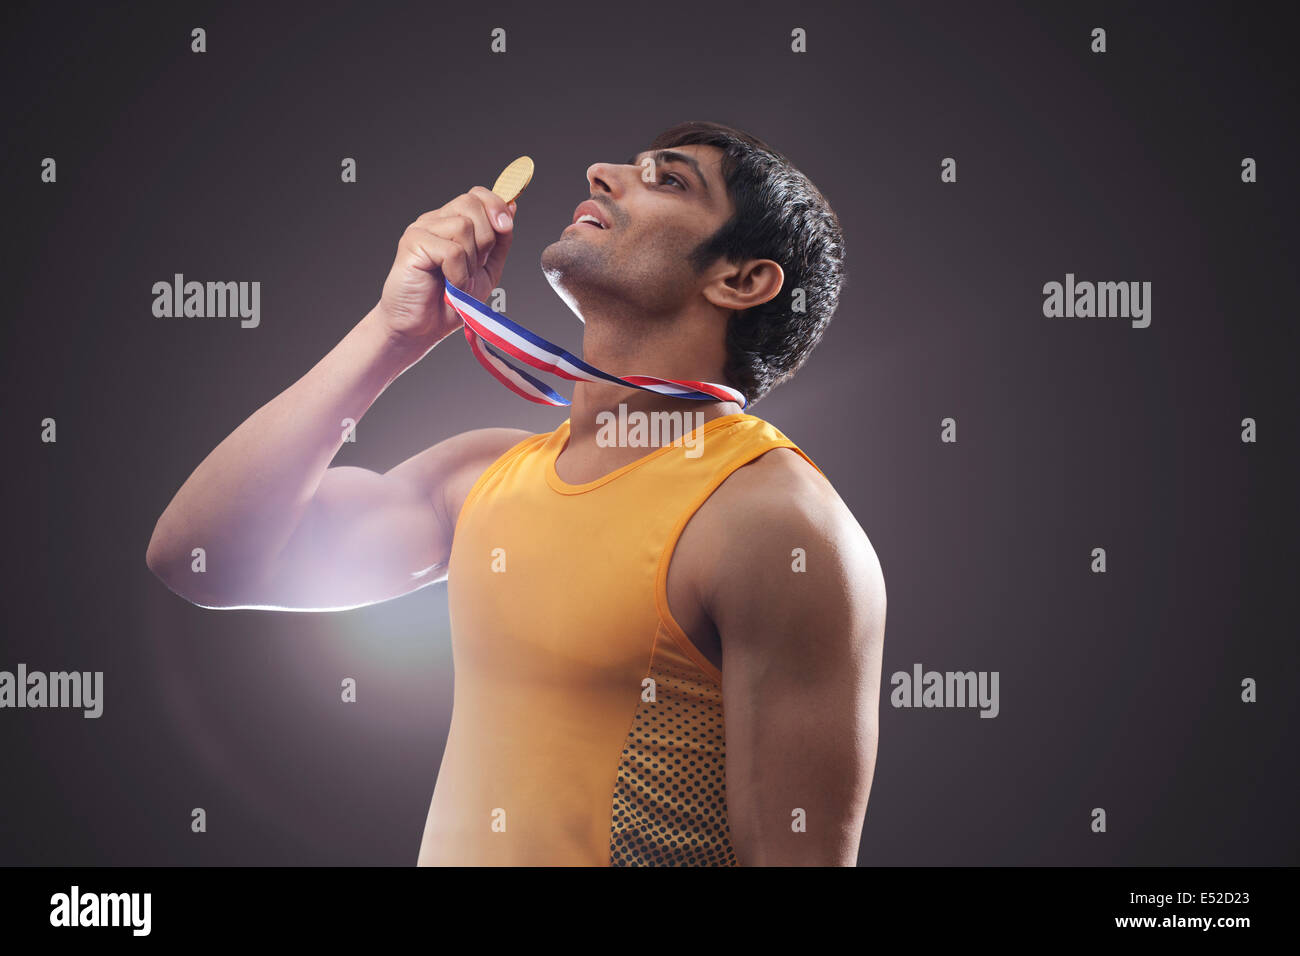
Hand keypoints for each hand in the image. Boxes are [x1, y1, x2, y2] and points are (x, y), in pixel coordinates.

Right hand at [377, 187, 517, 345]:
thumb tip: (513, 205)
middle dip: (485, 240)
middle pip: (471, 204)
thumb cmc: (450, 302)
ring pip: (463, 226)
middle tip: (474, 268)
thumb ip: (500, 240)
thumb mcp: (487, 269)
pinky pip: (452, 250)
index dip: (496, 206)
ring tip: (458, 280)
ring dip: (470, 261)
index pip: (476, 194)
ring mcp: (421, 229)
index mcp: (451, 222)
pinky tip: (449, 285)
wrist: (422, 329)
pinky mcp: (412, 244)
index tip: (506, 228)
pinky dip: (458, 273)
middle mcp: (435, 220)